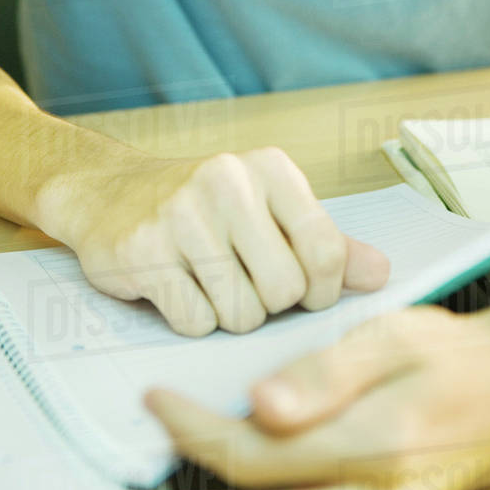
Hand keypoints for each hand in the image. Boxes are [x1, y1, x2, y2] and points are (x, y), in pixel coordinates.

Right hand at [41, 144, 388, 335]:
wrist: (107, 192)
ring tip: (208, 281)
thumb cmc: (201, 207)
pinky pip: (195, 321)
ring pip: (240, 314)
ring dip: (228, 315)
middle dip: (269, 304)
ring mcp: (181, 214)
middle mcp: (227, 181)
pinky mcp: (143, 250)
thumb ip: (325, 242)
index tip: (302, 291)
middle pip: (285, 291)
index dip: (321, 291)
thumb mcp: (267, 210)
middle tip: (243, 282)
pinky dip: (191, 319)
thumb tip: (381, 274)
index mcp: (269, 168)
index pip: (326, 252)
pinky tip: (176, 286)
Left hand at [146, 302, 489, 489]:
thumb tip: (257, 406)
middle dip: (191, 489)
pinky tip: (245, 476)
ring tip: (177, 474)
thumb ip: (326, 375)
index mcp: (367, 445)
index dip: (193, 432)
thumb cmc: (457, 352)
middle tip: (142, 463)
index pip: (252, 456)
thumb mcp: (395, 338)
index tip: (154, 398)